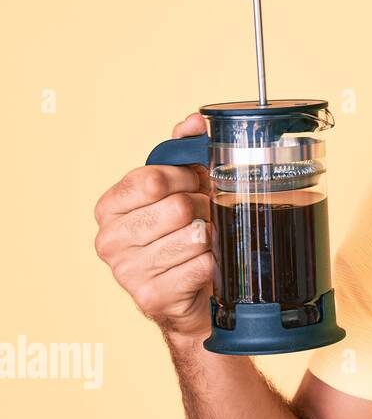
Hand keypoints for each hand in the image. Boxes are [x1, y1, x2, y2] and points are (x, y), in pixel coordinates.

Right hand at [93, 113, 214, 340]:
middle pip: (177, 208)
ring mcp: (127, 271)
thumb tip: (193, 121)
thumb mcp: (178, 189)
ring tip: (205, 240)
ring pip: (193, 237)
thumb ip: (181, 151)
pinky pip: (202, 266)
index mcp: (109, 207)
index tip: (195, 183)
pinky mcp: (152, 297)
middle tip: (204, 215)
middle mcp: (109, 239)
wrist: (189, 294)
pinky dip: (214, 263)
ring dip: (211, 236)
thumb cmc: (182, 233)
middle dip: (203, 207)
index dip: (185, 178)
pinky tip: (206, 265)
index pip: (151, 179)